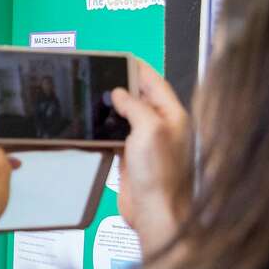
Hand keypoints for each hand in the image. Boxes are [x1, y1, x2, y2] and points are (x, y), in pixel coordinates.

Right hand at [109, 62, 190, 255]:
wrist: (153, 210)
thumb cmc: (160, 175)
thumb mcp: (149, 129)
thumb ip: (136, 107)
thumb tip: (120, 94)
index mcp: (172, 116)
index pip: (156, 84)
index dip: (140, 69)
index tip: (124, 59)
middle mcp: (161, 127)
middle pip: (141, 99)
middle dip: (123, 86)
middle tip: (104, 76)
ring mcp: (146, 143)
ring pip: (127, 117)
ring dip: (113, 108)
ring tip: (96, 96)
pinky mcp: (131, 157)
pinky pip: (118, 136)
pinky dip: (106, 128)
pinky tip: (96, 124)